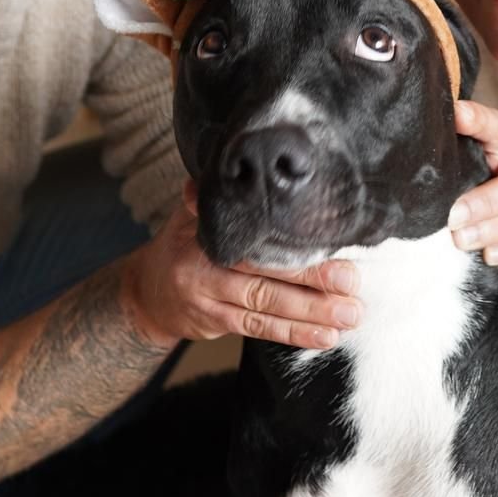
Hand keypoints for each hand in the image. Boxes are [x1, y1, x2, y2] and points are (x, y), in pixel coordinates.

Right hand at [119, 189, 362, 350]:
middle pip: (266, 274)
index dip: (295, 243)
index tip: (335, 242)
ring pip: (266, 306)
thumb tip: (234, 159)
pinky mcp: (216, 323)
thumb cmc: (180, 245)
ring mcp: (209, 298)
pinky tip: (325, 337)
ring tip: (349, 316)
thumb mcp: (190, 214)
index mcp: (206, 233)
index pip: (256, 239)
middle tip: (353, 285)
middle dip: (314, 281)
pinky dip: (294, 334)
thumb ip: (216, 196)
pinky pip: (259, 329)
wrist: (144, 293)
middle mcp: (206, 266)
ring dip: (311, 314)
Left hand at [448, 100, 497, 268]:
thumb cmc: (451, 189)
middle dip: (488, 203)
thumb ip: (437, 153)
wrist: (460, 225)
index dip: (480, 121)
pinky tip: (491, 257)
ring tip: (462, 241)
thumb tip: (431, 128)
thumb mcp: (444, 168)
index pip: (496, 126)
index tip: (457, 117)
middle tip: (454, 217)